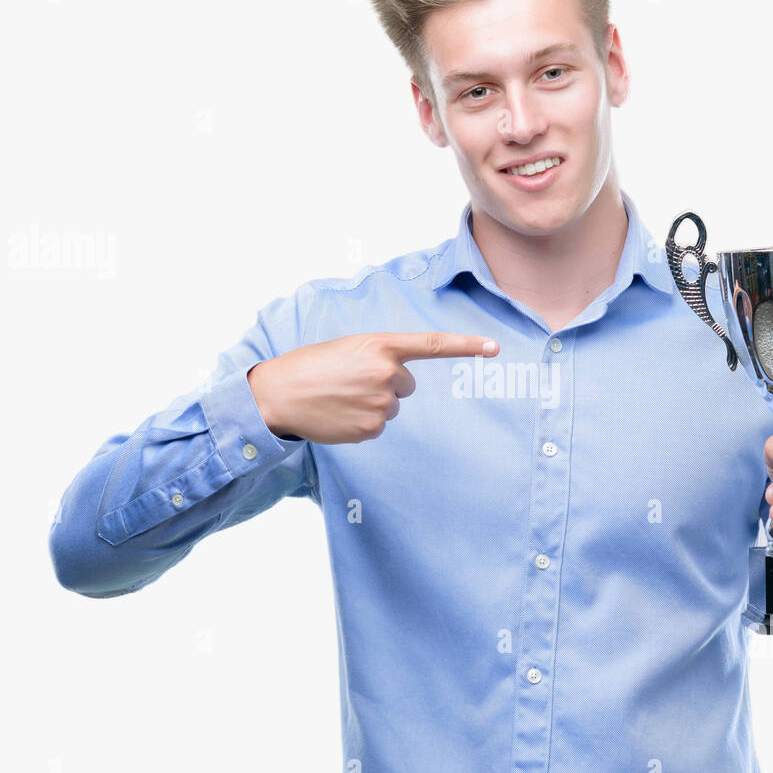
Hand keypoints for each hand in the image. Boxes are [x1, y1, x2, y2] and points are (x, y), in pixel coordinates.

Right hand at [248, 331, 498, 443]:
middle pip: (408, 385)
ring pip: (393, 407)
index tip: (494, 347)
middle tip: (351, 382)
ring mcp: (380, 402)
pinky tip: (339, 414)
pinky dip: (361, 422)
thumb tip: (401, 380)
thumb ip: (380, 356)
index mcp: (380, 344)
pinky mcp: (371, 428)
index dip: (467, 345)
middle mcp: (386, 372)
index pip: (434, 344)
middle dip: (386, 384)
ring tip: (340, 397)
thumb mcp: (348, 348)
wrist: (278, 395)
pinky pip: (379, 426)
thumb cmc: (310, 367)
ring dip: (372, 404)